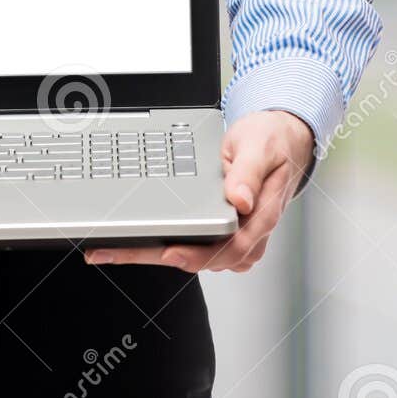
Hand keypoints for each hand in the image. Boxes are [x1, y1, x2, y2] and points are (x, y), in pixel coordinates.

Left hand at [84, 109, 314, 274]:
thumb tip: (240, 201)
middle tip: (116, 251)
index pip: (230, 247)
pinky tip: (138, 242)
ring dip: (154, 253)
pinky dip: (165, 243)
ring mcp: (236, 235)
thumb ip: (249, 174)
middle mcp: (249, 232)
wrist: (282, 141)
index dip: (198, 255)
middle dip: (157, 256)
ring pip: (195, 254)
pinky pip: (194, 243)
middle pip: (203, 256)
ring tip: (114, 248)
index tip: (170, 252)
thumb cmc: (272, 143)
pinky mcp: (223, 230)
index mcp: (261, 215)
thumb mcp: (261, 148)